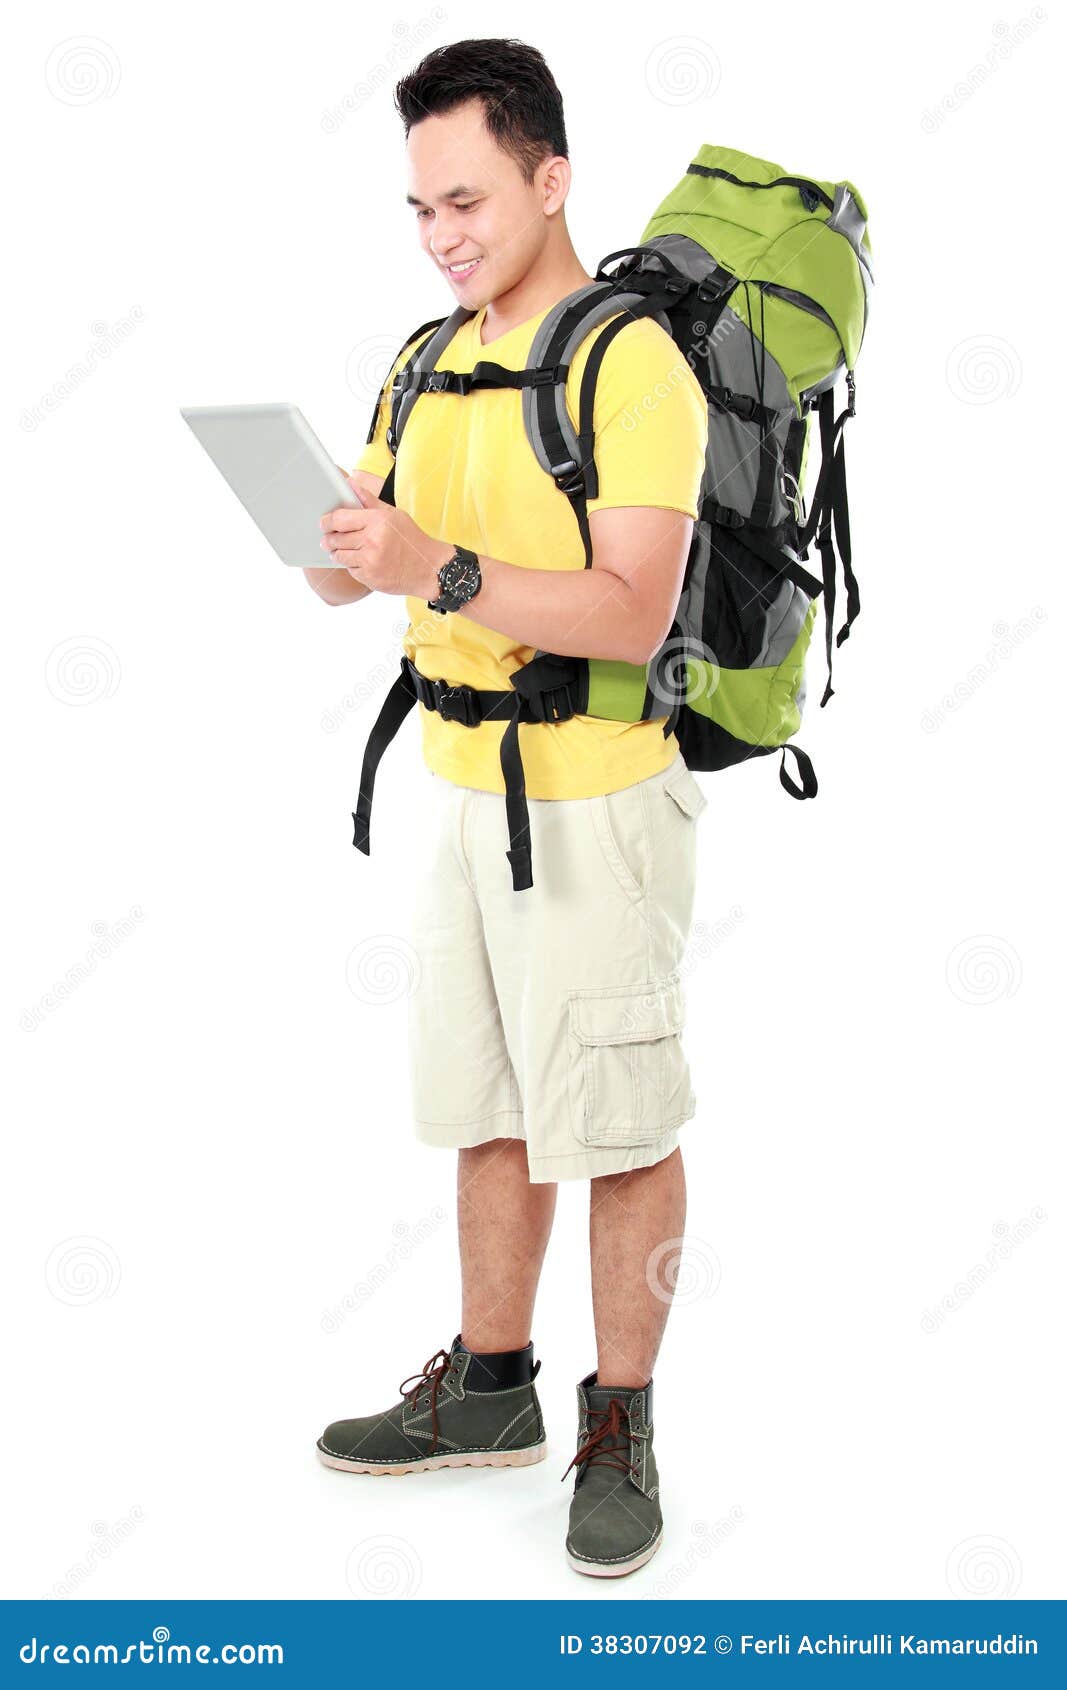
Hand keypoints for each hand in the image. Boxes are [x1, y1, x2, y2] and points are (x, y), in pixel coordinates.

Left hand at [319, 486, 448, 597]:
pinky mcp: (370, 577)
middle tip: (328, 538)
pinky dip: (351, 565)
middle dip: (329, 538)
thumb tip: (351, 484)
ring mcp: (370, 561)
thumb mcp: (393, 514)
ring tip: (341, 549)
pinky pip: (350, 570)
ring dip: (337, 552)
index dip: (327, 521)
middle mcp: (372, 541)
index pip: (340, 519)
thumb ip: (369, 500)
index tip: (324, 522)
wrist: (427, 568)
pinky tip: (360, 561)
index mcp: (377, 521)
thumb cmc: (411, 539)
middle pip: (336, 539)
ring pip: (339, 556)